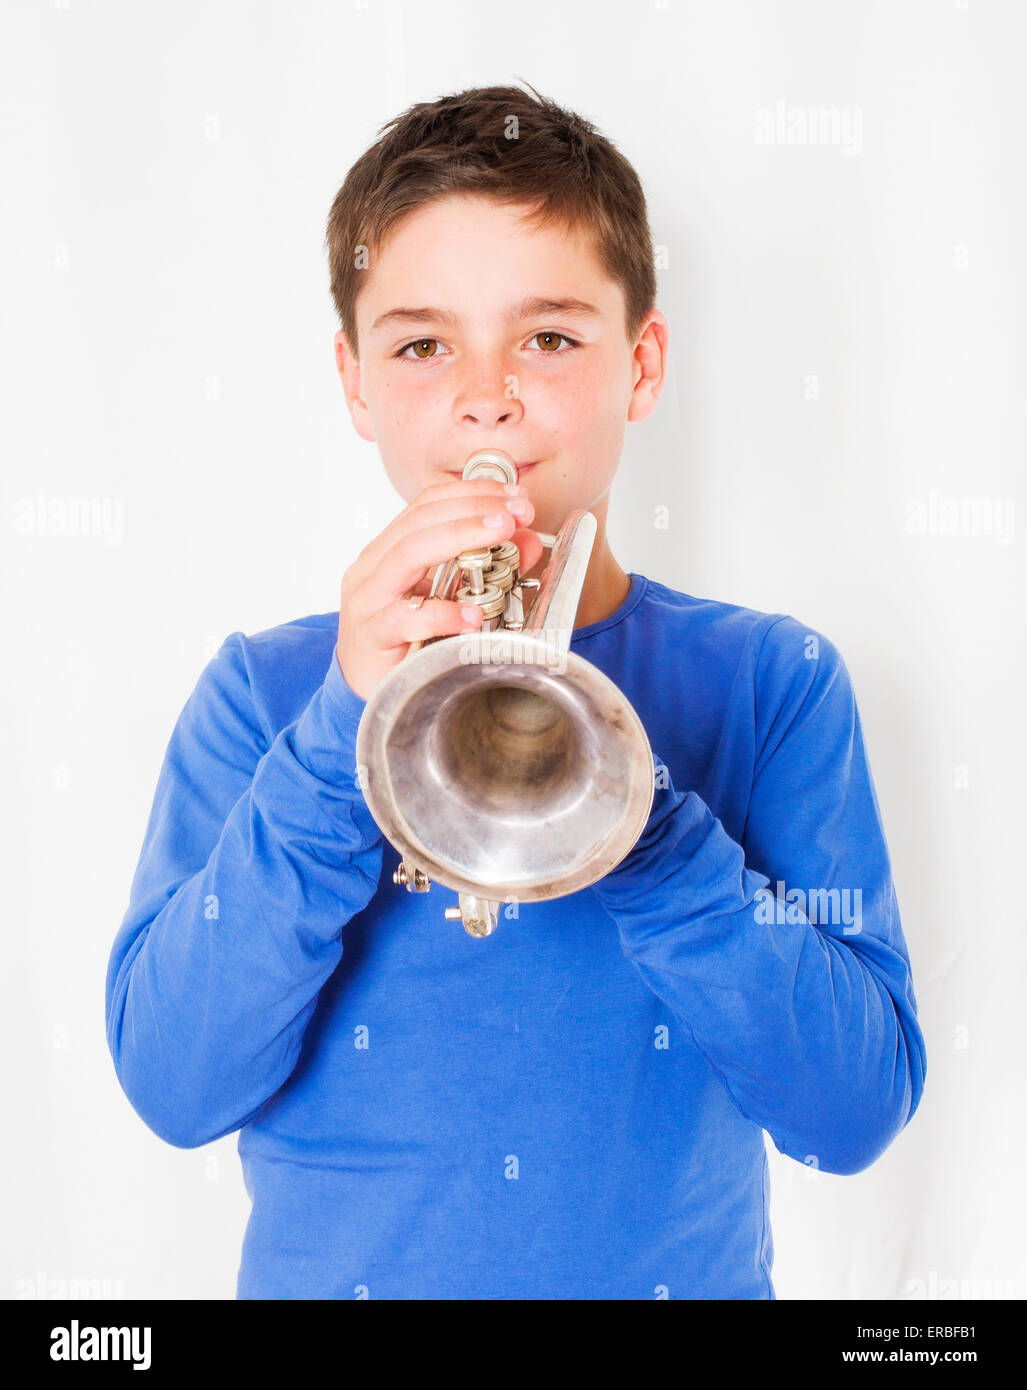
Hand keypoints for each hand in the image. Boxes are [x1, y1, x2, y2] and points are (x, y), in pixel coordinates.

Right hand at [336, 477, 544, 700]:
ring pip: (406, 556)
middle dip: (472, 510)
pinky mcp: (371, 636)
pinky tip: (473, 613)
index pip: (427, 504)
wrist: (364, 687)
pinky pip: (403, 619)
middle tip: (514, 513)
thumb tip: (528, 541)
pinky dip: (442, 613)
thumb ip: (486, 568)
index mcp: (388, 550)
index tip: (514, 496)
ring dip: (459, 539)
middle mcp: (373, 567)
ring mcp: (368, 600)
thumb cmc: (402, 638)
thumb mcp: (448, 597)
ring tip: (501, 537)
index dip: (471, 493)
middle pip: (420, 523)